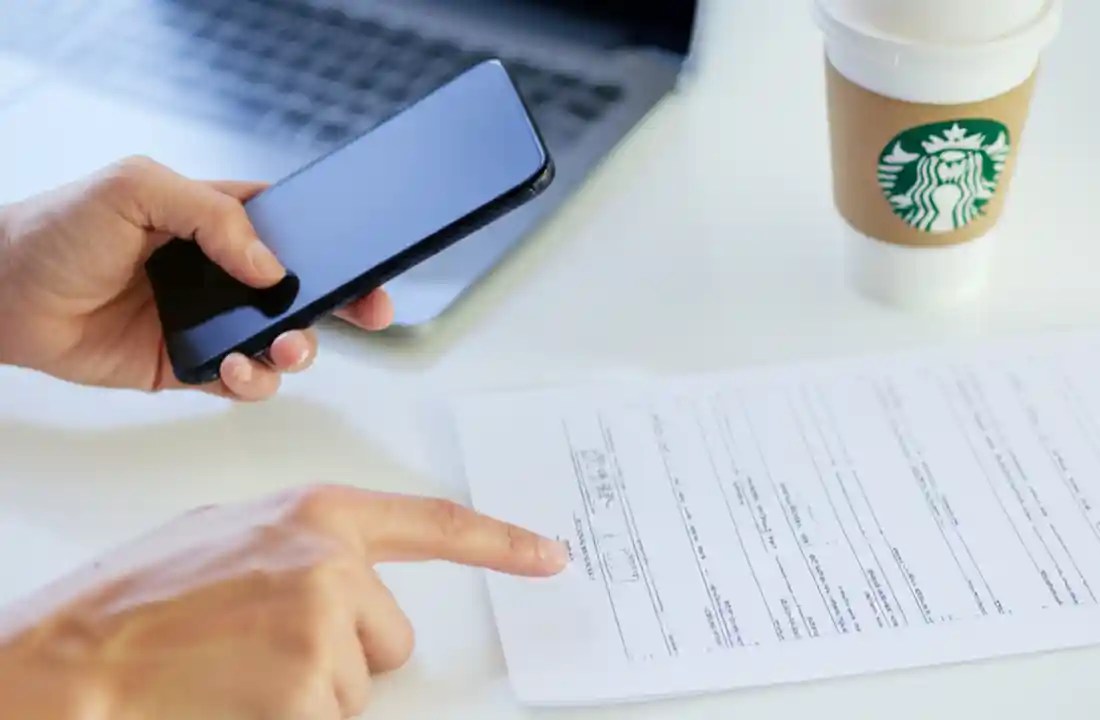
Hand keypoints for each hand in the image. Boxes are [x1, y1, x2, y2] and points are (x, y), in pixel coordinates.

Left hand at [0, 155, 394, 400]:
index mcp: (218, 219)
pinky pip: (242, 381)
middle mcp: (221, 271)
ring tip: (284, 347)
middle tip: (370, 312)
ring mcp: (208, 321)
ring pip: (281, 341)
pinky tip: (236, 369)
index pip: (294, 228)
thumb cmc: (57, 229)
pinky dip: (253, 382)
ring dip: (298, 348)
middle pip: (304, 289)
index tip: (367, 261)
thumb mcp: (136, 188)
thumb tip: (270, 267)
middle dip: (344, 303)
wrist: (0, 296)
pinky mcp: (188, 366)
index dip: (335, 244)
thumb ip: (212, 215)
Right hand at [0, 484, 567, 719]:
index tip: (548, 555)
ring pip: (357, 686)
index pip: (433, 524)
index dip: (499, 543)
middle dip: (343, 654)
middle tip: (262, 649)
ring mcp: (325, 624)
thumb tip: (352, 582)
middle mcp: (332, 562)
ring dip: (309, 691)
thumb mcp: (231, 536)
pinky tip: (238, 698)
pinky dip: (292, 718)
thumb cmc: (140, 600)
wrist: (78, 655)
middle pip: (391, 635)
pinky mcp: (313, 685)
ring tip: (237, 671)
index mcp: (316, 516)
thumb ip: (304, 547)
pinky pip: (332, 718)